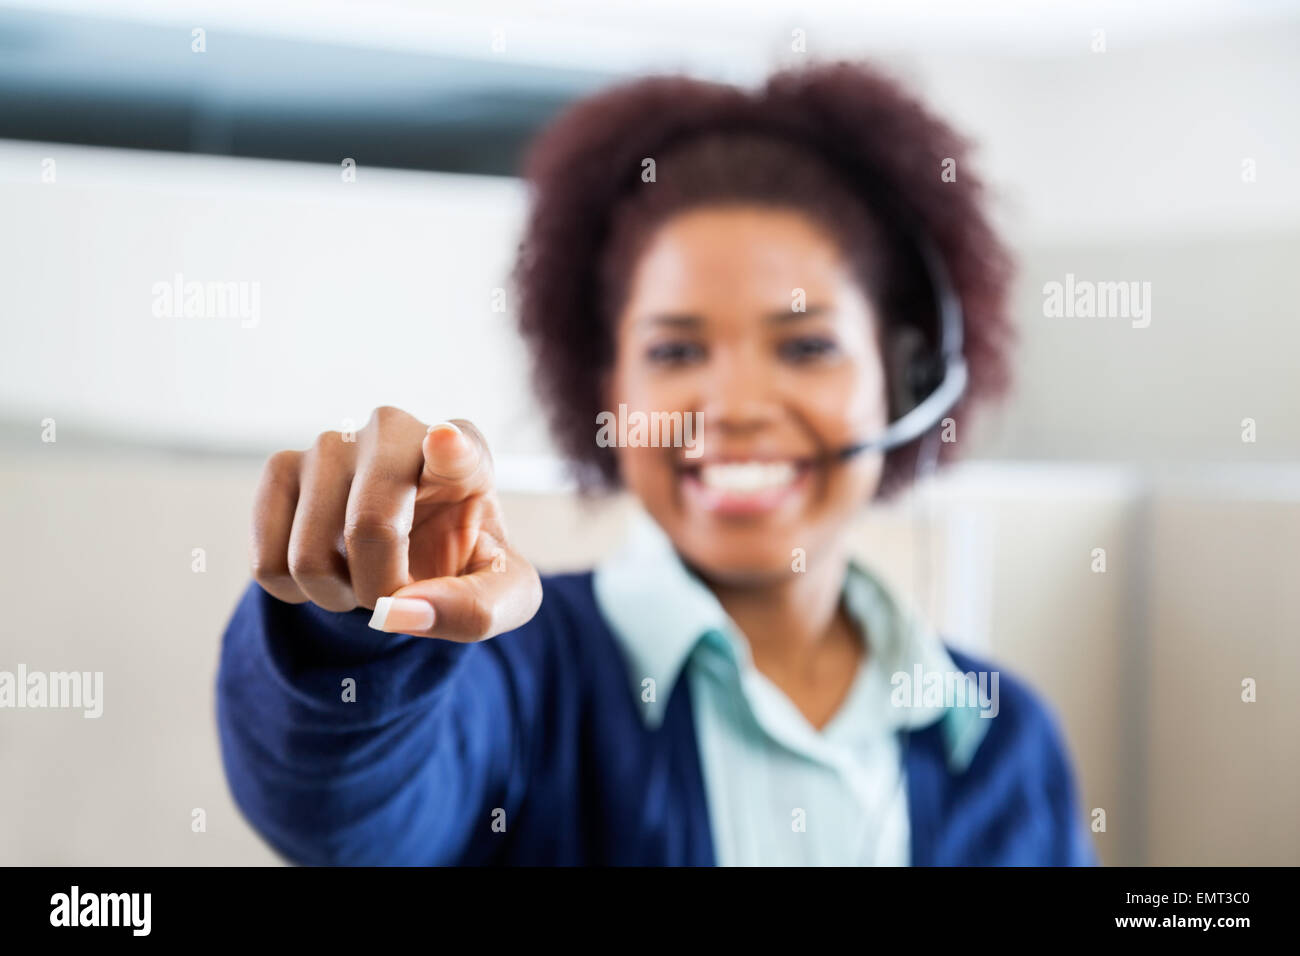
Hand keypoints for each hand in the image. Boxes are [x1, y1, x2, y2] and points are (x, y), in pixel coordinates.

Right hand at [250, 407, 541, 639]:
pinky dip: (297, 592)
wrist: (414, 553)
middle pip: (369, 528)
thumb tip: (396, 612)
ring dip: (337, 595)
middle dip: (379, 588)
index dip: (450, 449)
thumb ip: (473, 610)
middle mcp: (395, 431)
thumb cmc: (466, 561)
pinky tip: (329, 565)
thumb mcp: (502, 596)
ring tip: (365, 573)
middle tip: (397, 590)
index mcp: (466, 454)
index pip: (457, 448)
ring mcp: (331, 444)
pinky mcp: (282, 467)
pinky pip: (269, 564)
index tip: (444, 441)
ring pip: (308, 557)